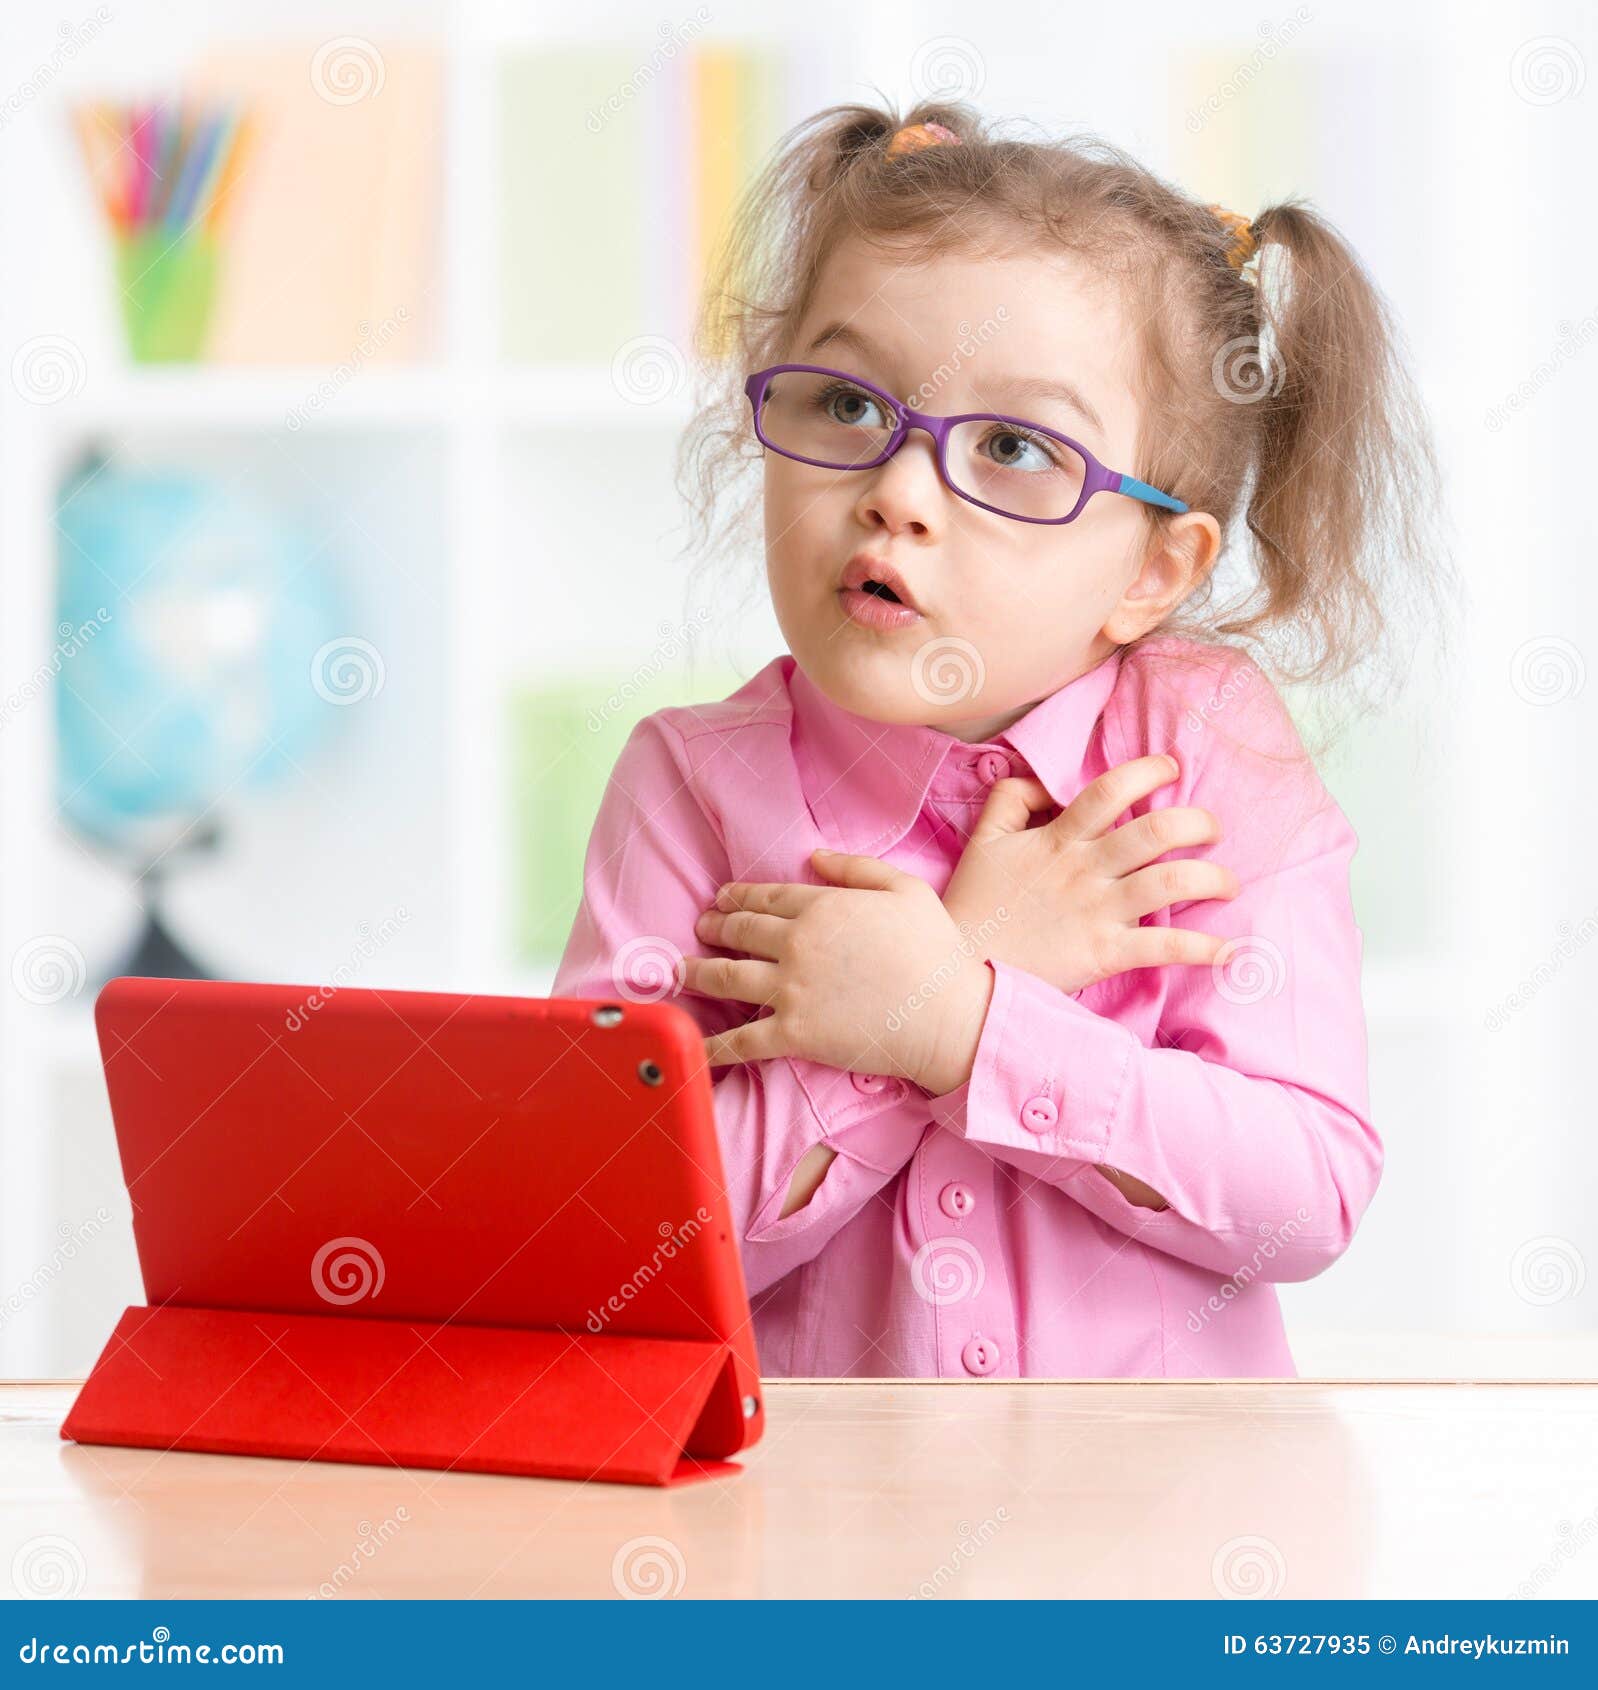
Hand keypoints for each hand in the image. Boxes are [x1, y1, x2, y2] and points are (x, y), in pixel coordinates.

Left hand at [683, 849, 994, 1095]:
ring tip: (682, 971)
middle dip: (714, 928)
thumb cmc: (937, 952)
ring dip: (698, 972)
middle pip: (739, 932)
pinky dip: (713, 1046)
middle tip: (700, 928)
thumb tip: (814, 855)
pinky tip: (691, 1047)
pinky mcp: (794, 1035)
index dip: (736, 897)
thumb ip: (856, 867)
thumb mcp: (906, 890)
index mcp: (822, 907)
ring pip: (727, 978)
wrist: (951, 1016)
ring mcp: (792, 990)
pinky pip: (742, 1042)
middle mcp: (797, 945)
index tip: (721, 899)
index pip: (764, 897)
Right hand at [941, 753, 1239, 996]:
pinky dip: (1204, 948)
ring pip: (1171, 882)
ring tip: (1229, 882)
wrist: (959, 970)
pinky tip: (1229, 949)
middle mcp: (1085, 869)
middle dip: (1198, 823)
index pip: (1110, 790)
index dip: (1148, 771)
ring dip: (1212, 878)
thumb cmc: (974, 905)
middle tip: (1212, 829)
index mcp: (1058, 839)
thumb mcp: (983, 840)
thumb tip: (1044, 781)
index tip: (1171, 768)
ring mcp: (1098, 911)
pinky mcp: (1105, 952)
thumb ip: (1011, 799)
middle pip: (1156, 832)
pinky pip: (1165, 946)